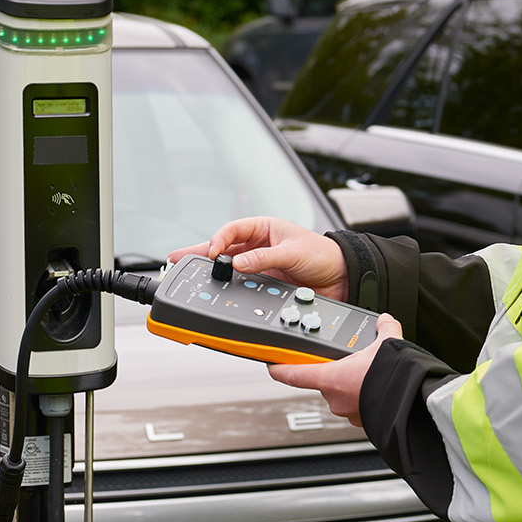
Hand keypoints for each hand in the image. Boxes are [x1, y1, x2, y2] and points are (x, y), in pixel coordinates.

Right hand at [170, 216, 348, 300]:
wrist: (343, 278)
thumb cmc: (323, 255)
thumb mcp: (292, 252)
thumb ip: (264, 258)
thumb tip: (238, 263)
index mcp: (264, 229)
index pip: (233, 230)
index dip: (219, 240)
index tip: (212, 252)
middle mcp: (259, 247)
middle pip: (223, 250)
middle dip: (201, 254)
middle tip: (178, 260)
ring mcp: (259, 267)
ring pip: (229, 269)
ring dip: (212, 273)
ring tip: (190, 277)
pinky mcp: (264, 285)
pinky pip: (242, 286)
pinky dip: (229, 289)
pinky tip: (218, 292)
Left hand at [267, 314, 402, 426]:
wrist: (414, 405)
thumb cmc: (393, 379)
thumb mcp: (387, 344)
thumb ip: (383, 329)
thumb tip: (385, 321)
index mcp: (331, 378)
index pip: (294, 374)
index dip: (280, 368)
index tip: (271, 364)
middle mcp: (335, 398)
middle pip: (324, 380)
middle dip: (336, 370)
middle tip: (351, 360)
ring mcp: (348, 412)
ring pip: (343, 394)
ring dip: (352, 384)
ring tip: (371, 373)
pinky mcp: (364, 422)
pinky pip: (358, 405)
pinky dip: (365, 396)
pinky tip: (380, 386)